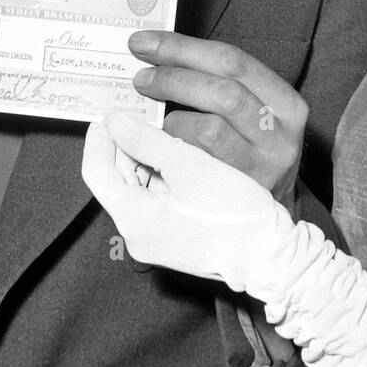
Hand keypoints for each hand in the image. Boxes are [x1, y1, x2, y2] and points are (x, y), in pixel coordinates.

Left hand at [82, 110, 290, 289]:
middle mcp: (136, 235)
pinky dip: (158, 176)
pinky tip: (174, 155)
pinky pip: (154, 201)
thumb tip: (116, 120)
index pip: (96, 169)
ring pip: (136, 188)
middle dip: (123, 144)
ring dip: (142, 158)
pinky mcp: (173, 239)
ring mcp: (154, 240)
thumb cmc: (232, 212)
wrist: (270, 256)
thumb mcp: (187, 164)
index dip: (100, 136)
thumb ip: (146, 139)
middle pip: (115, 179)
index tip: (110, 110)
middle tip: (135, 112)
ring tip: (156, 128)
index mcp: (133, 218)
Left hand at [129, 30, 306, 204]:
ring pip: (208, 131)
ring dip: (172, 119)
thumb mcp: (251, 112)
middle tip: (140, 77)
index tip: (145, 42)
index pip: (232, 62)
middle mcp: (280, 136)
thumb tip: (157, 53)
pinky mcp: (237, 197)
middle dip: (173, 78)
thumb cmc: (249, 150)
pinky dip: (171, 149)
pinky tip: (159, 145)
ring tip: (155, 119)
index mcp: (286, 103)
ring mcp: (261, 169)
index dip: (183, 48)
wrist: (265, 218)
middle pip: (223, 93)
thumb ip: (216, 82)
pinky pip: (194, 164)